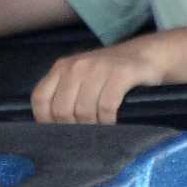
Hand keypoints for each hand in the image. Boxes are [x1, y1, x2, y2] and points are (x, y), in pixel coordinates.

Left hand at [31, 37, 169, 123]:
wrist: (147, 54)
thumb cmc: (109, 73)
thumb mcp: (80, 77)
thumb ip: (63, 93)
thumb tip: (49, 127)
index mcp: (61, 67)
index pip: (40, 99)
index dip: (45, 119)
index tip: (57, 130)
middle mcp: (76, 66)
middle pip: (61, 109)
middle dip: (71, 126)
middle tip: (83, 132)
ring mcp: (98, 68)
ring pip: (84, 110)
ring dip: (92, 125)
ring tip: (99, 127)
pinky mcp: (121, 73)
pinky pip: (106, 106)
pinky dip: (108, 120)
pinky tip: (111, 122)